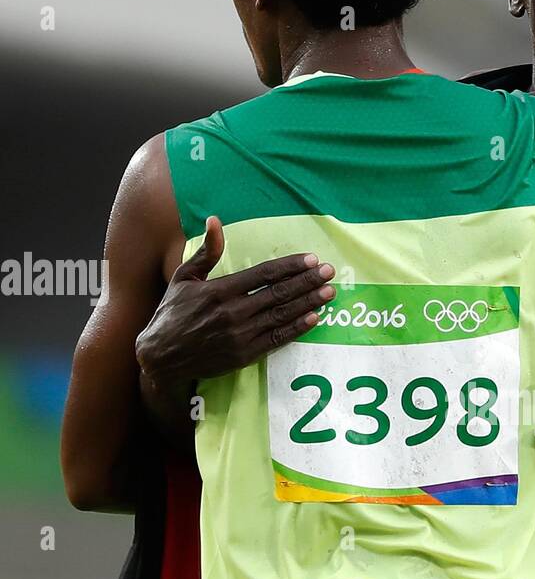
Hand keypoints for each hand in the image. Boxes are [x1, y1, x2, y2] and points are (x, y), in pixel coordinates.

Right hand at [135, 216, 335, 387]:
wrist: (160, 357)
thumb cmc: (172, 313)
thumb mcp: (184, 278)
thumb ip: (206, 252)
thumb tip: (214, 220)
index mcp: (219, 290)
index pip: (264, 274)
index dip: (291, 266)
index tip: (311, 259)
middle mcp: (232, 312)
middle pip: (278, 294)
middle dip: (307, 282)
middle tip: (330, 272)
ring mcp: (240, 335)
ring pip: (281, 316)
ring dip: (308, 303)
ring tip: (328, 292)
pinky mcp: (244, 355)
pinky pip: (276, 339)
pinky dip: (297, 329)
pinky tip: (314, 318)